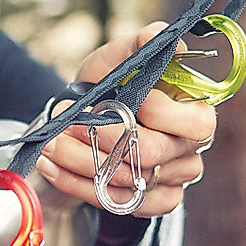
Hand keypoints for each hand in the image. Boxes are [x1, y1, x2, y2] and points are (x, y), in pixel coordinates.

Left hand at [36, 22, 217, 218]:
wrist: (80, 118)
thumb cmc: (107, 85)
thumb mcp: (116, 59)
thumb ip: (140, 44)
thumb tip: (171, 41)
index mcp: (195, 112)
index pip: (195, 124)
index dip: (155, 112)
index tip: (118, 99)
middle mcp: (189, 149)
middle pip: (153, 154)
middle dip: (104, 137)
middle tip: (71, 124)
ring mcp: (172, 180)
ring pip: (129, 181)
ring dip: (81, 161)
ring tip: (50, 143)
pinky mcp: (150, 203)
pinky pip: (119, 204)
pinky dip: (78, 186)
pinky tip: (53, 167)